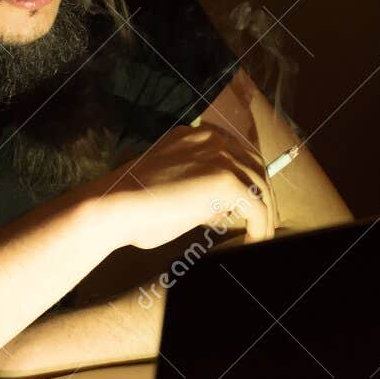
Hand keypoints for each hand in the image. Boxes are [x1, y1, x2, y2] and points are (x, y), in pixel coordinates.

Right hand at [86, 122, 277, 250]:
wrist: (115, 206)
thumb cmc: (132, 205)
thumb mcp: (169, 187)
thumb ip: (197, 189)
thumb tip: (222, 207)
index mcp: (195, 136)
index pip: (235, 152)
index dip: (245, 176)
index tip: (247, 200)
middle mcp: (211, 140)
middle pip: (253, 164)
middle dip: (261, 192)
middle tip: (261, 219)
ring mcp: (220, 158)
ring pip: (259, 186)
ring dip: (264, 213)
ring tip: (260, 235)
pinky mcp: (227, 181)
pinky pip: (257, 208)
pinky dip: (261, 227)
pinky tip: (255, 242)